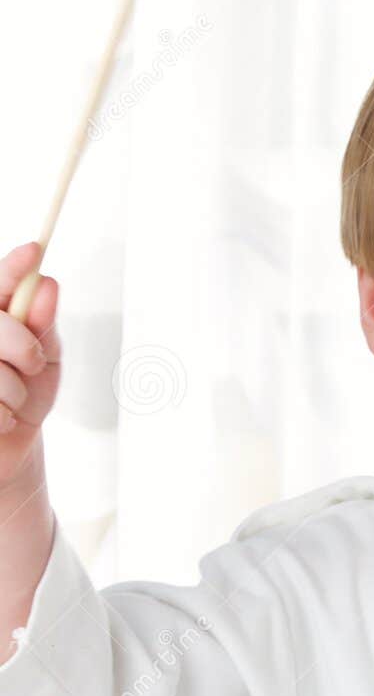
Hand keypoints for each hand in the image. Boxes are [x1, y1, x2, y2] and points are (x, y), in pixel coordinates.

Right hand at [0, 243, 60, 487]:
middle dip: (21, 344)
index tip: (35, 250)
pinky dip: (4, 418)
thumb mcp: (45, 358)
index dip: (12, 267)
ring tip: (14, 400)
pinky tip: (0, 420)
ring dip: (15, 390)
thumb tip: (47, 285)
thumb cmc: (26, 396)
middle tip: (33, 363)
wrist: (10, 446)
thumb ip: (42, 324)